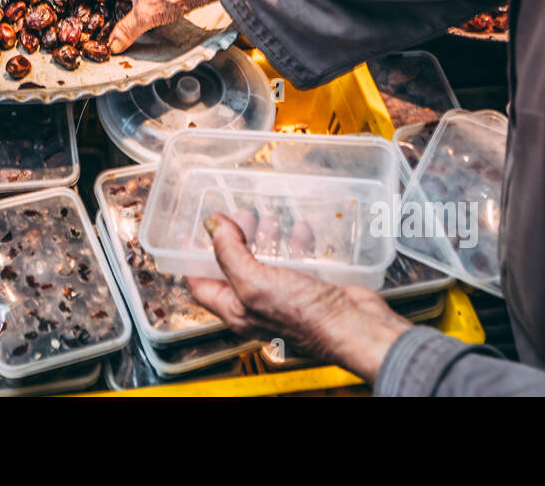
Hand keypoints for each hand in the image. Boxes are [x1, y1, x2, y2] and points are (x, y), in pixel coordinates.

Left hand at [187, 214, 412, 382]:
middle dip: (233, 240)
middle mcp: (257, 306)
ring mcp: (284, 298)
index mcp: (236, 309)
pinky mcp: (309, 289)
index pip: (202, 284)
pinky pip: (297, 262)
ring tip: (264, 218)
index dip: (193, 257)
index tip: (191, 232)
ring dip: (264, 238)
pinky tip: (300, 230)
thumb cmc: (305, 317)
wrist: (353, 328)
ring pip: (267, 263)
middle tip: (235, 216)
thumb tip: (212, 226)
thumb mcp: (255, 282)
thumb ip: (230, 254)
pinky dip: (295, 243)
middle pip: (235, 268)